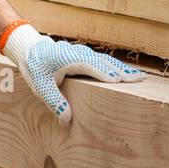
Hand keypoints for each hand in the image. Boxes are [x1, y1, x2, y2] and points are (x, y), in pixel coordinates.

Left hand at [2, 23, 143, 124]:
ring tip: (139, 77)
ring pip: (106, 59)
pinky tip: (124, 72)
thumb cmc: (34, 67)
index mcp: (70, 59)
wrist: (28, 48)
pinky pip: (102, 60)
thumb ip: (53, 102)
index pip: (92, 66)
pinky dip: (114, 65)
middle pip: (105, 61)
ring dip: (122, 67)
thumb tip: (67, 120)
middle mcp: (79, 53)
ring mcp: (82, 52)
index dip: (105, 73)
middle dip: (122, 70)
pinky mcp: (83, 54)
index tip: (120, 81)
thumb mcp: (40, 86)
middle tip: (140, 80)